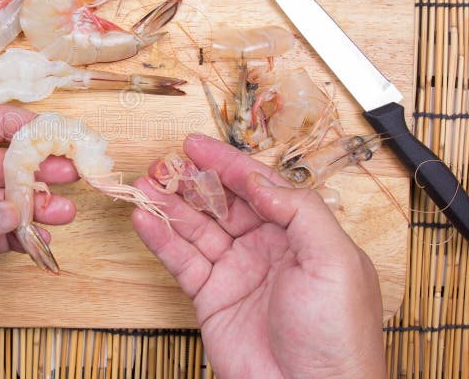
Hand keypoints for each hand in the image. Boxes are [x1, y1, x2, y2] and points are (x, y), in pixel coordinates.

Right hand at [133, 134, 384, 377]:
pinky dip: (161, 240)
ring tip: (143, 186)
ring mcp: (236, 273)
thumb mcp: (334, 261)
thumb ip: (299, 211)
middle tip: (162, 164)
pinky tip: (144, 220)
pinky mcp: (211, 298)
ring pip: (196, 228)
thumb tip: (259, 180)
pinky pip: (182, 261)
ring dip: (169, 205)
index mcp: (300, 235)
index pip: (258, 187)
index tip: (196, 146)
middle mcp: (266, 249)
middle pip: (221, 203)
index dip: (226, 164)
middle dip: (191, 181)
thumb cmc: (337, 335)